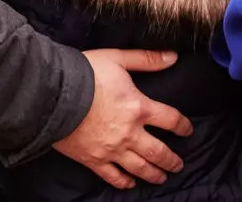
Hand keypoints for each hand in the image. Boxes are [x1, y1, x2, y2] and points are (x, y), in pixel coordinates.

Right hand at [53, 49, 193, 189]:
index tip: (188, 130)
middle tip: (178, 165)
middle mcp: (130, 133)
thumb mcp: (118, 58)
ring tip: (162, 177)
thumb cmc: (85, 73)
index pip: (170, 119)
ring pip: (139, 168)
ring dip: (153, 174)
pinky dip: (124, 182)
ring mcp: (112, 150)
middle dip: (171, 160)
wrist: (53, 94)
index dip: (182, 126)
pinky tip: (130, 184)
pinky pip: (112, 176)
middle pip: (158, 152)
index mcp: (139, 107)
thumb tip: (173, 56)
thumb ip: (147, 59)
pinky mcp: (93, 160)